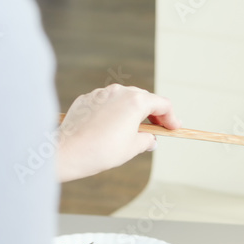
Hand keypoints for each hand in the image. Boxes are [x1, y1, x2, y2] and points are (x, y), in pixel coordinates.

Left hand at [57, 85, 179, 181]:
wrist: (68, 151)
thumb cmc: (102, 150)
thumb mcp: (132, 148)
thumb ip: (147, 140)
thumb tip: (150, 139)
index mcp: (136, 101)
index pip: (162, 104)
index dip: (171, 118)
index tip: (174, 128)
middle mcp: (119, 92)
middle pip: (144, 99)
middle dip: (153, 113)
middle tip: (158, 129)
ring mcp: (101, 94)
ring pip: (124, 99)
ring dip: (133, 112)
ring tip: (135, 129)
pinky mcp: (87, 99)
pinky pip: (107, 103)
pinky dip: (115, 112)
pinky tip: (113, 128)